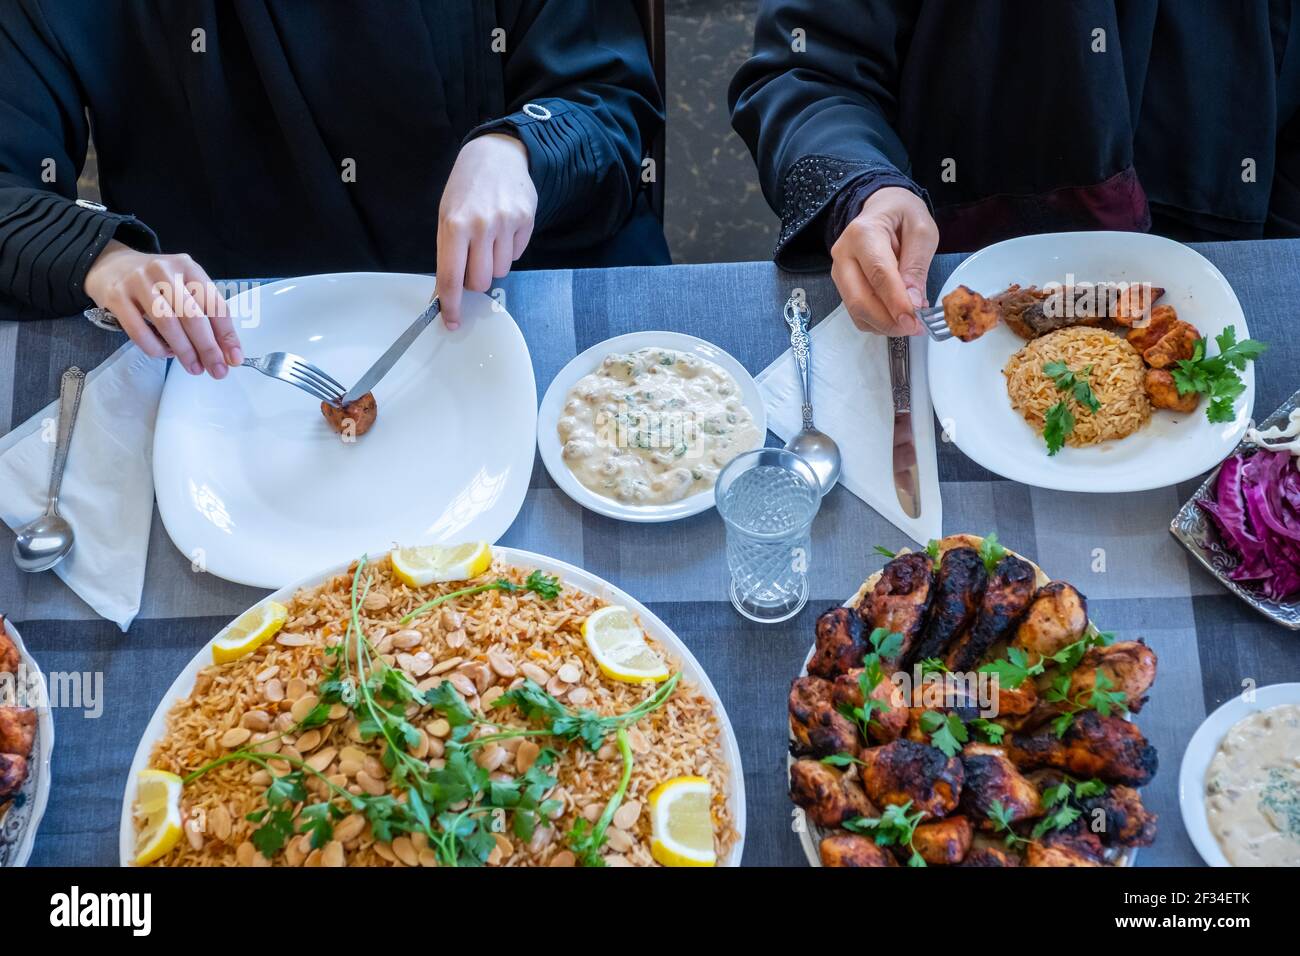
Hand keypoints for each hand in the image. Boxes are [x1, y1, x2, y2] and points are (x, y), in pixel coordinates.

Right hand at [84, 240, 240, 376]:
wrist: (111, 266)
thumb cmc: (157, 282)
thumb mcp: (184, 286)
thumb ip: (205, 312)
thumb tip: (226, 351)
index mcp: (187, 266)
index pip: (214, 303)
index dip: (226, 334)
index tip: (234, 358)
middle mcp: (163, 271)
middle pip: (192, 316)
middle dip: (208, 348)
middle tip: (217, 370)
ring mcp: (138, 282)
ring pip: (167, 324)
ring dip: (184, 352)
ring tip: (194, 367)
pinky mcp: (116, 297)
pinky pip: (139, 332)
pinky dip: (156, 349)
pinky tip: (166, 354)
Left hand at [435, 133, 537, 328]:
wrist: (496, 155)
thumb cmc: (466, 188)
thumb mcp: (446, 216)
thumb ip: (447, 254)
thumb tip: (446, 293)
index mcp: (454, 225)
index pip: (451, 277)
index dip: (451, 304)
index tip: (452, 321)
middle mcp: (480, 226)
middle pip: (480, 282)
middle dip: (475, 280)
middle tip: (472, 261)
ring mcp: (506, 223)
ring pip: (501, 271)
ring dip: (493, 264)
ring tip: (488, 239)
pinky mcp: (526, 221)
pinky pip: (516, 255)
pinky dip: (508, 250)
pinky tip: (503, 229)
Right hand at [830, 186, 938, 335]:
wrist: (882, 209)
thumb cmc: (902, 215)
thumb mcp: (922, 231)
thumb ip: (917, 265)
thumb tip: (914, 302)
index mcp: (863, 234)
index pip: (878, 274)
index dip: (895, 302)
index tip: (914, 321)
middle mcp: (843, 254)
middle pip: (859, 299)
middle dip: (888, 320)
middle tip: (915, 328)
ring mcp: (839, 272)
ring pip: (856, 310)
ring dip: (884, 324)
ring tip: (910, 322)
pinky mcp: (842, 286)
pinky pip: (857, 313)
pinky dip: (877, 322)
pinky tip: (896, 315)